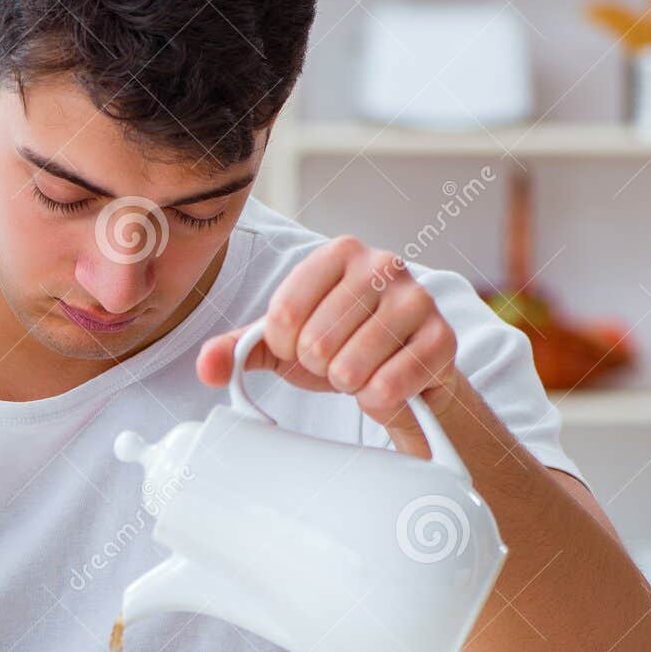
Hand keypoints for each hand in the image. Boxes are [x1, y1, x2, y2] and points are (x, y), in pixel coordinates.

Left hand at [196, 236, 459, 436]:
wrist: (403, 372)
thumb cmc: (339, 345)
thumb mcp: (283, 342)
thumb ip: (238, 348)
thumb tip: (207, 366)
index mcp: (338, 252)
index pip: (282, 316)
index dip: (284, 347)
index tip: (299, 346)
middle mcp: (383, 263)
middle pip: (315, 344)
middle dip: (318, 368)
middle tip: (336, 360)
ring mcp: (418, 299)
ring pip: (350, 369)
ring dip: (347, 384)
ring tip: (360, 368)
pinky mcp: (443, 339)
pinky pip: (387, 388)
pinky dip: (377, 399)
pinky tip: (387, 381)